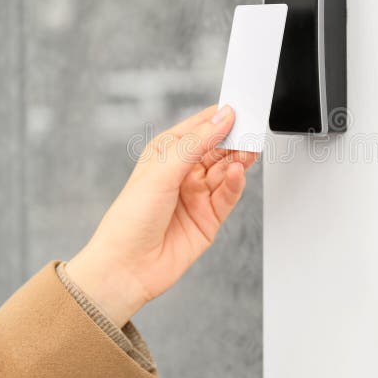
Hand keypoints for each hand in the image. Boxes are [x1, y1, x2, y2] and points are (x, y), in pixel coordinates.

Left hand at [66, 105, 256, 325]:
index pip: (199, 128)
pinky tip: (239, 173)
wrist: (126, 268)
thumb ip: (196, 143)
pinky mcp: (209, 218)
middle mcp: (183, 173)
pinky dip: (236, 183)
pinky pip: (229, 194)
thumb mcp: (162, 171)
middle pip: (217, 148)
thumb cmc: (129, 219)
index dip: (218, 118)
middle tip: (252, 129)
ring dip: (238, 159)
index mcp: (166, 154)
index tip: (238, 108)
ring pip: (227, 170)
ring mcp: (197, 195)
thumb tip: (221, 119)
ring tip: (249, 151)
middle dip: (234, 138)